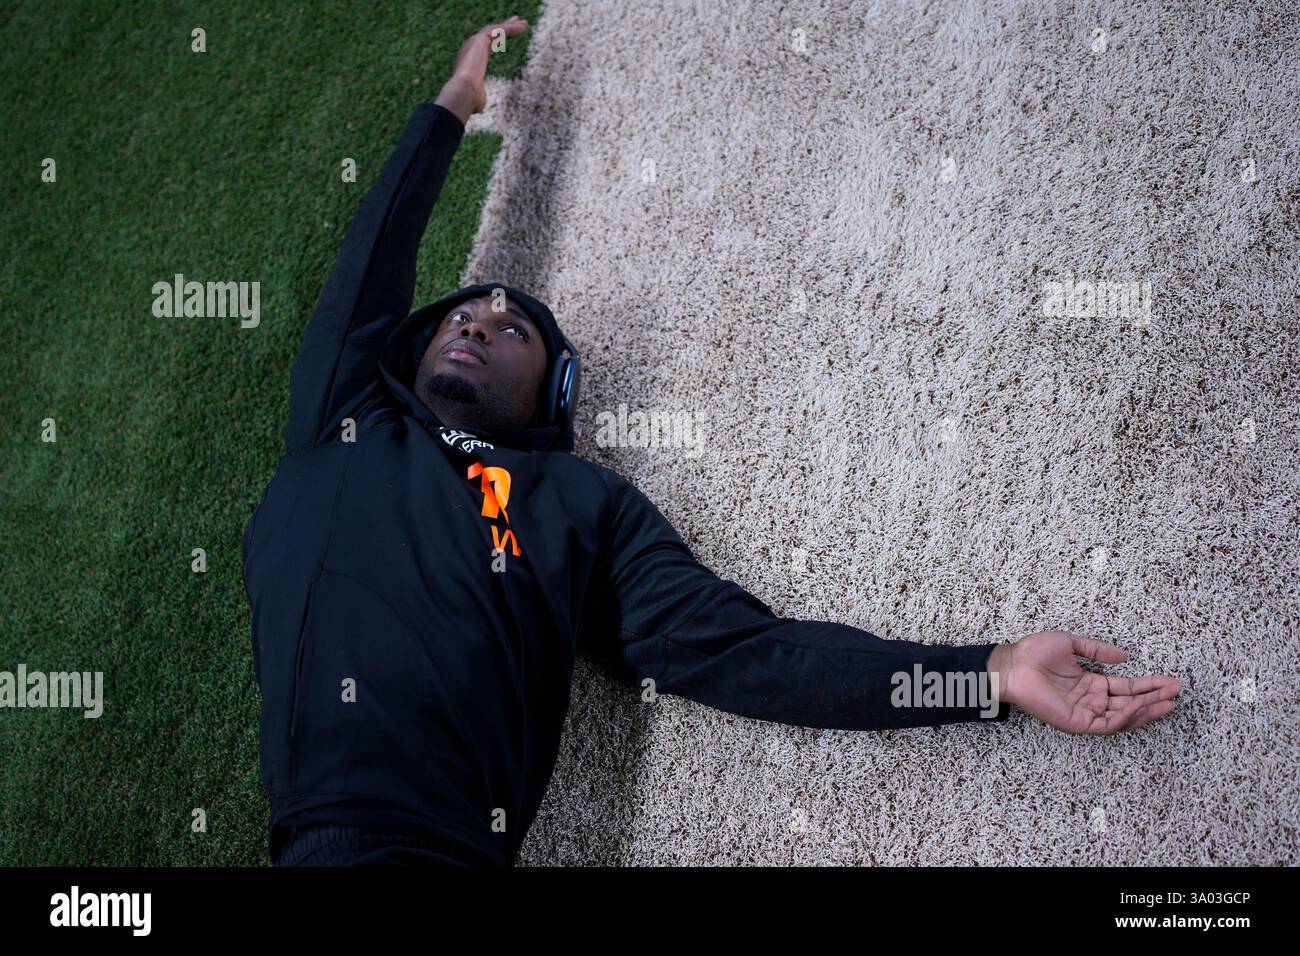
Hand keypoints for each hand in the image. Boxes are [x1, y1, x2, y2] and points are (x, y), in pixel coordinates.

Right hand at [434, 15, 528, 123]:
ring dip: (510, 26)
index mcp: (468, 60)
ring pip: (495, 30)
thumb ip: (480, 96)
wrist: (464, 92)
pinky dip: (510, 28)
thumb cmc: (469, 100)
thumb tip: (479, 105)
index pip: (484, 47)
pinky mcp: (480, 39)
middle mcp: (469, 48)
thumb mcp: (477, 99)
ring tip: (524, 23)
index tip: (504, 39)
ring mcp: (473, 42)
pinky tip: (521, 27)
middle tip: (515, 23)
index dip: (496, 42)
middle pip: (489, 34)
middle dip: (503, 28)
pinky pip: (497, 30)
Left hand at [987, 630, 1180, 734]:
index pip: (1126, 687)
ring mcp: (1084, 713)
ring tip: (1165, 701)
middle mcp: (1090, 700)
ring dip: (1145, 710)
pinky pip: (1105, 724)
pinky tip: (1137, 705)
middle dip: (1154, 699)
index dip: (1148, 685)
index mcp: (1090, 683)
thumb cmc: (1033, 653)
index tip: (1169, 681)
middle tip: (1176, 693)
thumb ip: (1097, 650)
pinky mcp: (1076, 723)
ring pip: (1122, 717)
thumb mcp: (1071, 645)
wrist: (1012, 663)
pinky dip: (1123, 716)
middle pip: (1129, 704)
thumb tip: (1124, 656)